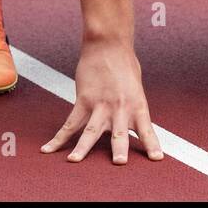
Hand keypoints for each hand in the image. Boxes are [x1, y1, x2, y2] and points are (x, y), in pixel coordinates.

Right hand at [41, 39, 163, 163]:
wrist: (108, 43)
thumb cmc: (125, 63)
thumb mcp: (135, 88)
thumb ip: (131, 107)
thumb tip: (127, 122)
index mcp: (137, 105)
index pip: (147, 130)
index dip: (152, 145)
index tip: (157, 159)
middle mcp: (120, 108)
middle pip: (119, 133)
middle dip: (119, 149)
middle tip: (119, 163)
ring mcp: (100, 105)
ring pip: (90, 131)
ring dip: (82, 147)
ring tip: (74, 161)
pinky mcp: (83, 100)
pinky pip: (70, 122)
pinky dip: (59, 137)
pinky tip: (49, 148)